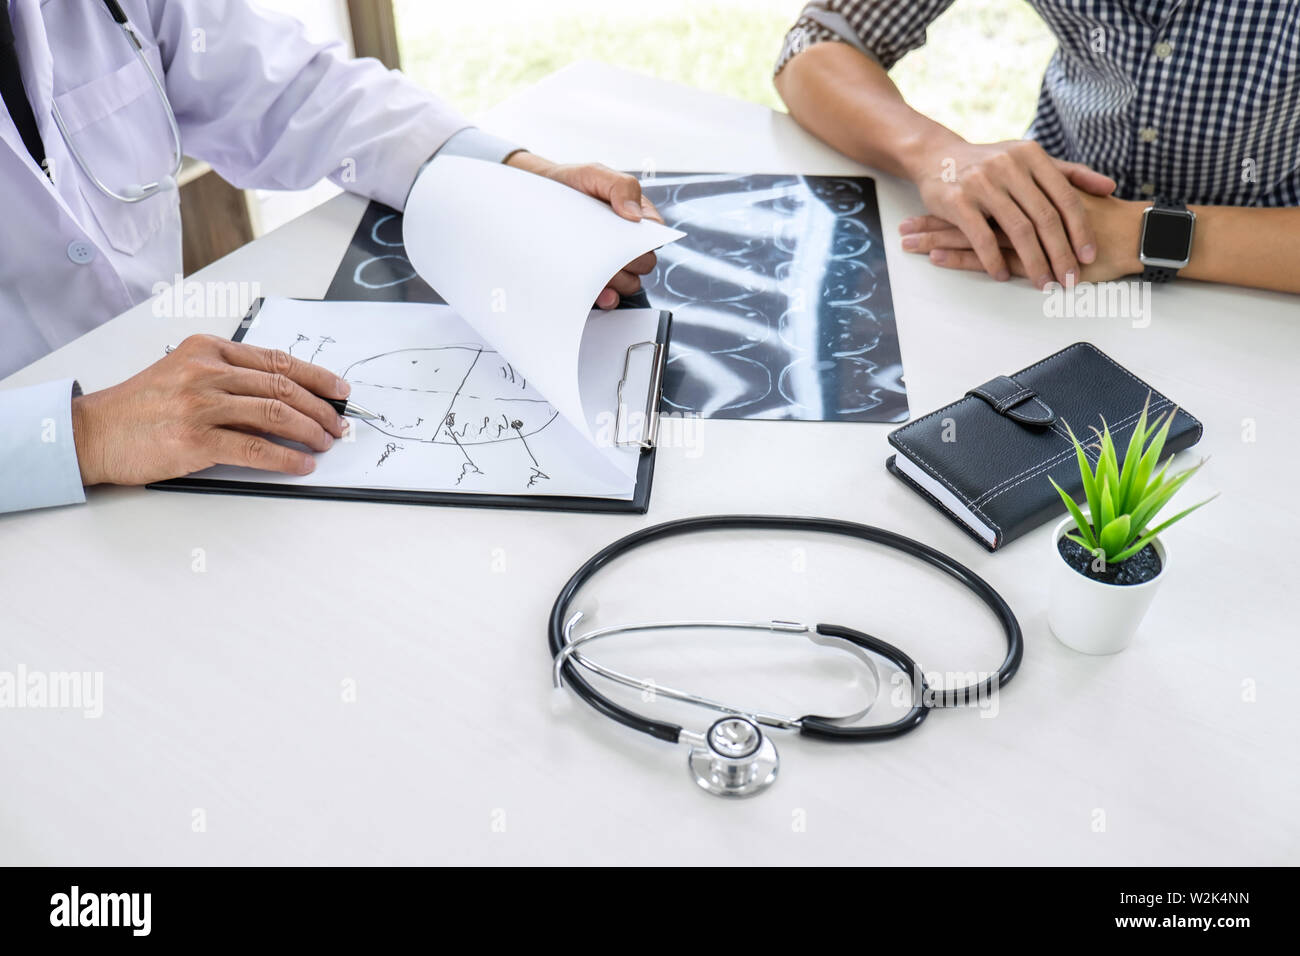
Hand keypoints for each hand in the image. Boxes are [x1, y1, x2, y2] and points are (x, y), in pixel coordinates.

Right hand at [71, 334, 350, 485]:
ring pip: (275, 414)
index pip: (277, 360)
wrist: (93, 433)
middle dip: (320, 408)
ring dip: (310, 432)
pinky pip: (256, 447)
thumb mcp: (184, 372)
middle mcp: (207, 371)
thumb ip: (229, 377)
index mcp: (208, 349)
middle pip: (283, 387)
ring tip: (325, 444)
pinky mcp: (196, 439)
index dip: (316, 377)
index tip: (339, 390)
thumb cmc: (141, 407)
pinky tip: (302, 464)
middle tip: (338, 424)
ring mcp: (201, 404)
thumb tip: (285, 396)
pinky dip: (286, 457)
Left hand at [506, 152, 661, 308]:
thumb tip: (636, 216)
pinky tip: (598, 291)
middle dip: (631, 262)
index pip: (655, 234)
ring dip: (618, 280)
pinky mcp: (596, 279)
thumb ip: (621, 186)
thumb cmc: (570, 184)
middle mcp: (627, 243)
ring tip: (597, 269)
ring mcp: (612, 263)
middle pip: (646, 263)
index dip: (646, 239)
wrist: (537, 200)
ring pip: (631, 283)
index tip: (626, 235)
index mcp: (636, 217)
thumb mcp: (595, 174)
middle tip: (609, 252)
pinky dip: (608, 298)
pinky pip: (611, 297)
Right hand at [908, 138, 1117, 287]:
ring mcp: (982, 183)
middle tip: (1070, 279)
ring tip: (1043, 283)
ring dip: (1032, 262)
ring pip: (1017, 230)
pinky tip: (1002, 275)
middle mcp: (1009, 166)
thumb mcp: (1029, 159)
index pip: (1065, 197)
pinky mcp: (957, 201)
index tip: (1089, 256)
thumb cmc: (989, 162)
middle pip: (1045, 217)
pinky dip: (993, 259)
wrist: (937, 156)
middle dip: (1060, 253)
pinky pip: (981, 237)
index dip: (1080, 229)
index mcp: (1031, 156)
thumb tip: (1109, 187)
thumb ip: (1068, 173)